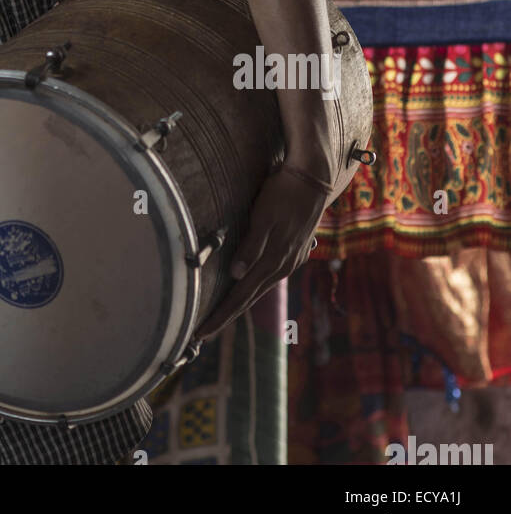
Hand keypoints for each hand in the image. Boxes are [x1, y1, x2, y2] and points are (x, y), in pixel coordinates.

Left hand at [193, 169, 325, 341]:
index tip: (199, 334)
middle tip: (200, 334)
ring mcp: (289, 260)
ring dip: (238, 303)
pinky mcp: (292, 251)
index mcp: (273, 262)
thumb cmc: (283, 194)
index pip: (240, 297)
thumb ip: (251, 247)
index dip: (219, 316)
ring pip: (258, 289)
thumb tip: (236, 276)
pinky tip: (245, 287)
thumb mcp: (264, 217)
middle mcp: (282, 267)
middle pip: (248, 298)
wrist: (314, 179)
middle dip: (224, 316)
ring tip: (219, 314)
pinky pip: (267, 276)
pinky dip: (251, 287)